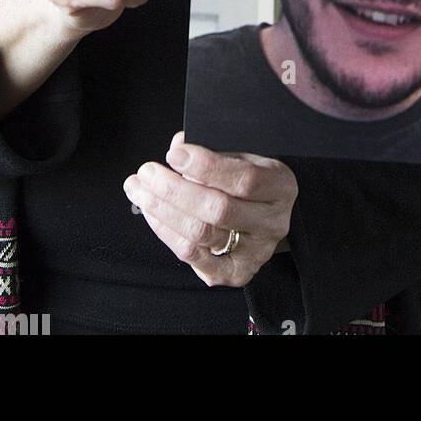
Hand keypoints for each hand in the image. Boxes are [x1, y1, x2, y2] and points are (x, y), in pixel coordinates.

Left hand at [124, 132, 296, 286]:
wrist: (267, 220)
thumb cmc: (250, 183)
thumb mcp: (245, 159)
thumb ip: (215, 153)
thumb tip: (178, 147)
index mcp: (281, 187)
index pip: (244, 179)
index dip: (207, 166)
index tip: (174, 153)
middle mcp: (272, 223)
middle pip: (218, 209)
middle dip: (174, 189)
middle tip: (146, 172)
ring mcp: (254, 253)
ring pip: (201, 233)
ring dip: (162, 210)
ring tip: (139, 189)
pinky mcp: (233, 273)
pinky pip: (192, 255)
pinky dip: (166, 231)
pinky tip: (151, 212)